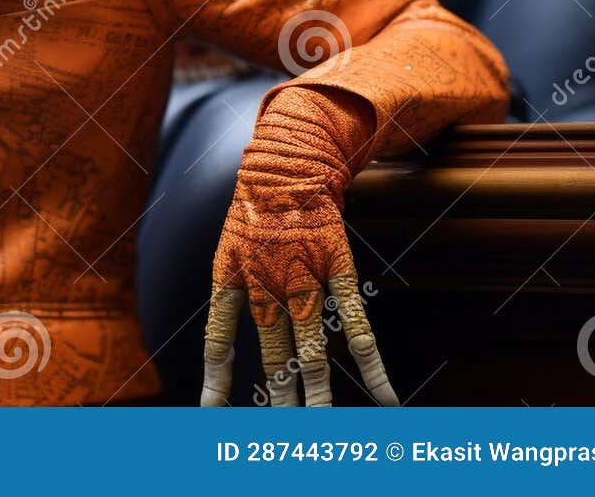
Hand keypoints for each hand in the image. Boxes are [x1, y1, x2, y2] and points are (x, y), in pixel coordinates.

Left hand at [199, 88, 397, 406]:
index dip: (215, 378)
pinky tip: (384, 394)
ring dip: (316, 393)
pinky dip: (370, 363)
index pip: (218, 340)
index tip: (210, 414)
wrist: (288, 160)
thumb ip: (239, 286)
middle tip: (280, 434)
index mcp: (231, 278)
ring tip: (322, 427)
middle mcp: (264, 285)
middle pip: (271, 356)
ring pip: (311, 351)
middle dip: (276, 398)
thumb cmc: (258, 204)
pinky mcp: (336, 269)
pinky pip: (355, 325)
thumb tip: (240, 321)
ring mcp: (302, 279)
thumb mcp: (230, 244)